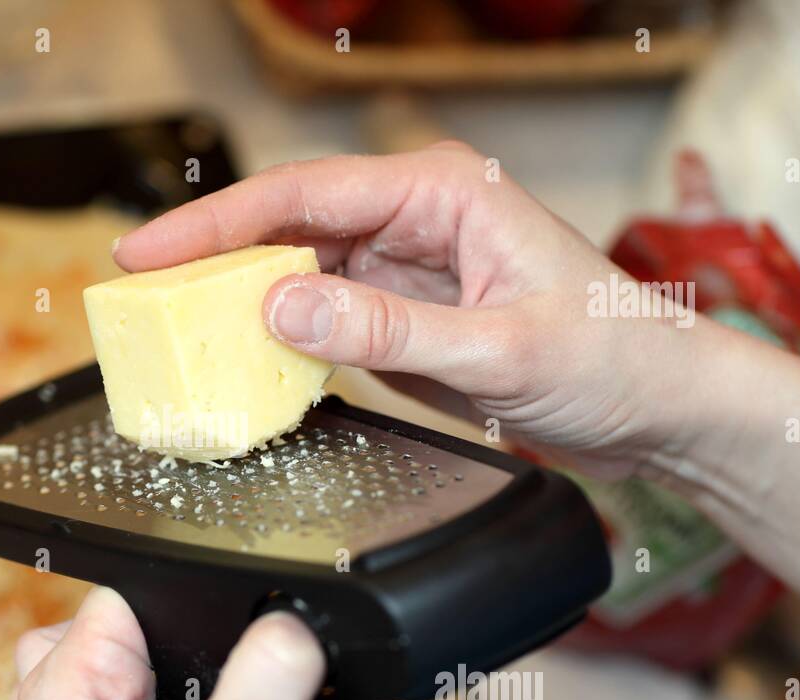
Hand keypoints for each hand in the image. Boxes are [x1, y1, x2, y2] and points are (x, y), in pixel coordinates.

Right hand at [113, 142, 755, 482]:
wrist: (658, 407)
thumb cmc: (611, 356)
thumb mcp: (496, 349)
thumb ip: (385, 332)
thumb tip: (279, 308)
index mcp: (441, 192)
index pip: (304, 195)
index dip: (216, 222)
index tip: (148, 252)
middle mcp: (415, 218)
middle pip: (287, 227)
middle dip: (212, 259)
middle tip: (140, 298)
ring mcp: (406, 268)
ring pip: (298, 273)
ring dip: (242, 303)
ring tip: (178, 334)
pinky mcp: (404, 316)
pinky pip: (324, 318)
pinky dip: (282, 339)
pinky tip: (247, 361)